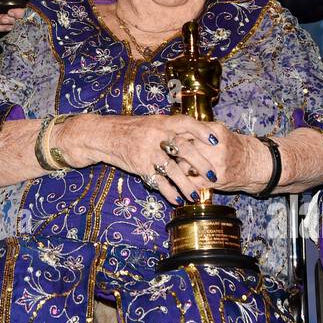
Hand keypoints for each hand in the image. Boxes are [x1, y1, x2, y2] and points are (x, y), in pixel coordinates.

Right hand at [65, 114, 224, 204]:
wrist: (106, 135)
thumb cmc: (134, 129)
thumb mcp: (153, 123)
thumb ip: (172, 129)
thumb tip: (198, 134)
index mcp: (162, 122)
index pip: (186, 123)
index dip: (202, 131)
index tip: (216, 140)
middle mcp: (156, 135)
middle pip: (183, 148)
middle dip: (201, 163)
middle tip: (213, 176)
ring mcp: (148, 151)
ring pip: (172, 169)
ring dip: (186, 185)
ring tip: (196, 196)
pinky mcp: (140, 166)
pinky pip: (157, 181)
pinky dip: (168, 192)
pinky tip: (177, 200)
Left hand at [160, 127, 271, 195]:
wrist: (253, 164)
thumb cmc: (232, 146)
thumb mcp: (218, 132)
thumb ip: (198, 130)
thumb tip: (174, 129)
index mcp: (214, 133)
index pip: (185, 133)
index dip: (172, 137)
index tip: (164, 139)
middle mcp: (215, 149)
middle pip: (182, 151)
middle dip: (171, 154)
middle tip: (163, 154)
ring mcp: (215, 166)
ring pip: (185, 168)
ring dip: (175, 169)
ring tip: (170, 168)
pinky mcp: (216, 181)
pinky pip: (193, 183)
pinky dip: (183, 183)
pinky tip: (178, 181)